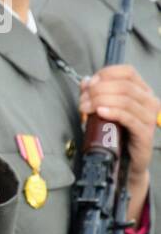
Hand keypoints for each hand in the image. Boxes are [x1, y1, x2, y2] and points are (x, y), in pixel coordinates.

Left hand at [79, 65, 158, 221]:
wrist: (124, 161)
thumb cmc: (115, 134)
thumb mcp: (102, 109)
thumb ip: (94, 94)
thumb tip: (86, 81)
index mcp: (141, 91)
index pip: (127, 72)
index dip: (107, 73)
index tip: (90, 83)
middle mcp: (149, 101)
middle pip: (124, 85)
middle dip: (98, 91)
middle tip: (83, 101)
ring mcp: (149, 117)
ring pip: (126, 100)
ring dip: (101, 101)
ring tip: (86, 108)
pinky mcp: (145, 133)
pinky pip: (129, 117)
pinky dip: (113, 112)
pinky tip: (100, 112)